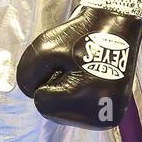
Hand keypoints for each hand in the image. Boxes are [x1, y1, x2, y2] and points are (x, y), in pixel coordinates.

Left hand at [17, 8, 141, 129]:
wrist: (115, 24)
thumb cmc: (81, 34)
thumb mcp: (44, 47)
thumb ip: (27, 73)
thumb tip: (30, 94)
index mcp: (90, 100)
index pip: (42, 103)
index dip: (47, 79)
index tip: (65, 62)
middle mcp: (105, 116)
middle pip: (54, 113)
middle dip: (56, 89)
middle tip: (75, 65)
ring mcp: (111, 117)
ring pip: (64, 114)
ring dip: (66, 94)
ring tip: (83, 72)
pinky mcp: (113, 114)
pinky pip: (77, 114)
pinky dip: (76, 98)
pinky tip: (89, 81)